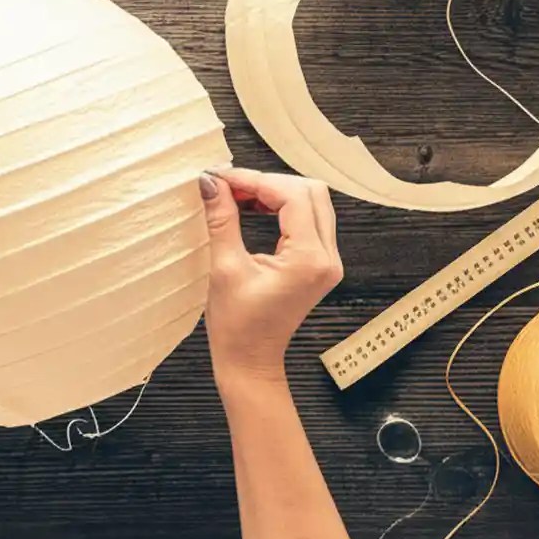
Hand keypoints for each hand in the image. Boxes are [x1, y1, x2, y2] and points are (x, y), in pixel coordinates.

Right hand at [198, 169, 342, 383]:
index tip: (221, 178)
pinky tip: (253, 208)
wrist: (250, 361)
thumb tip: (210, 183)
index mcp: (309, 259)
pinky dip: (282, 207)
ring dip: (275, 192)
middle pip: (309, 191)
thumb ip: (222, 219)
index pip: (290, 196)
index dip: (254, 180)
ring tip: (237, 195)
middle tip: (229, 185)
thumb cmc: (237, 326)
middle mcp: (327, 258)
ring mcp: (327, 261)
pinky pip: (309, 219)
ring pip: (312, 201)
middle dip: (267, 182)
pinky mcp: (319, 264)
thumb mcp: (225, 267)